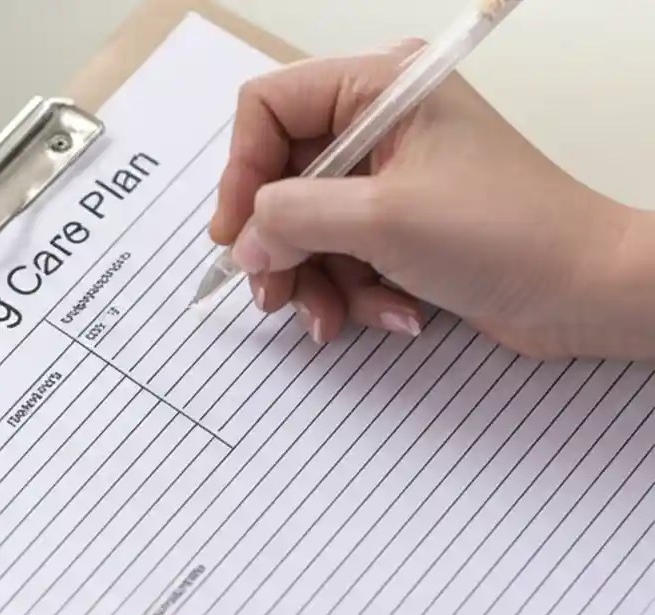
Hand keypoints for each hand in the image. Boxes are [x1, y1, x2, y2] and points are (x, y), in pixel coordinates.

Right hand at [210, 40, 654, 360]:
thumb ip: (293, 221)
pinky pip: (341, 252)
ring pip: (306, 224)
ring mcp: (391, 174)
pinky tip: (388, 314)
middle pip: (282, 175)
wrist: (587, 292)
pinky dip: (351, 290)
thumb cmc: (506, 235)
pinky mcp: (401, 221)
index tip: (235, 235)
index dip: (242, 171)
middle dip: (279, 244)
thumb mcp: (381, 221)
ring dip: (314, 279)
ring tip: (331, 319)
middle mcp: (381, 122)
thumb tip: (243, 241)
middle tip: (273, 294)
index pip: (270, 108)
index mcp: (381, 87)